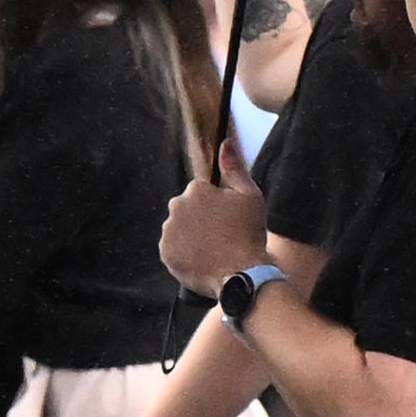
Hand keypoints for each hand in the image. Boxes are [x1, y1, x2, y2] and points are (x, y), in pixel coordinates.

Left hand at [157, 162, 269, 295]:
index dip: (215, 206)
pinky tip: (202, 259)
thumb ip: (234, 168)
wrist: (242, 274)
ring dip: (191, 236)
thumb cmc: (249, 233)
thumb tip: (225, 142)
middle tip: (220, 236)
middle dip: (199, 219)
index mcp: (195, 190)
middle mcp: (176, 207)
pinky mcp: (165, 254)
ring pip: (178, 229)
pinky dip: (184, 254)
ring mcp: (169, 232)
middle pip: (186, 210)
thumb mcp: (250, 196)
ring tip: (212, 250)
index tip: (227, 219)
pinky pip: (173, 250)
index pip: (200, 193)